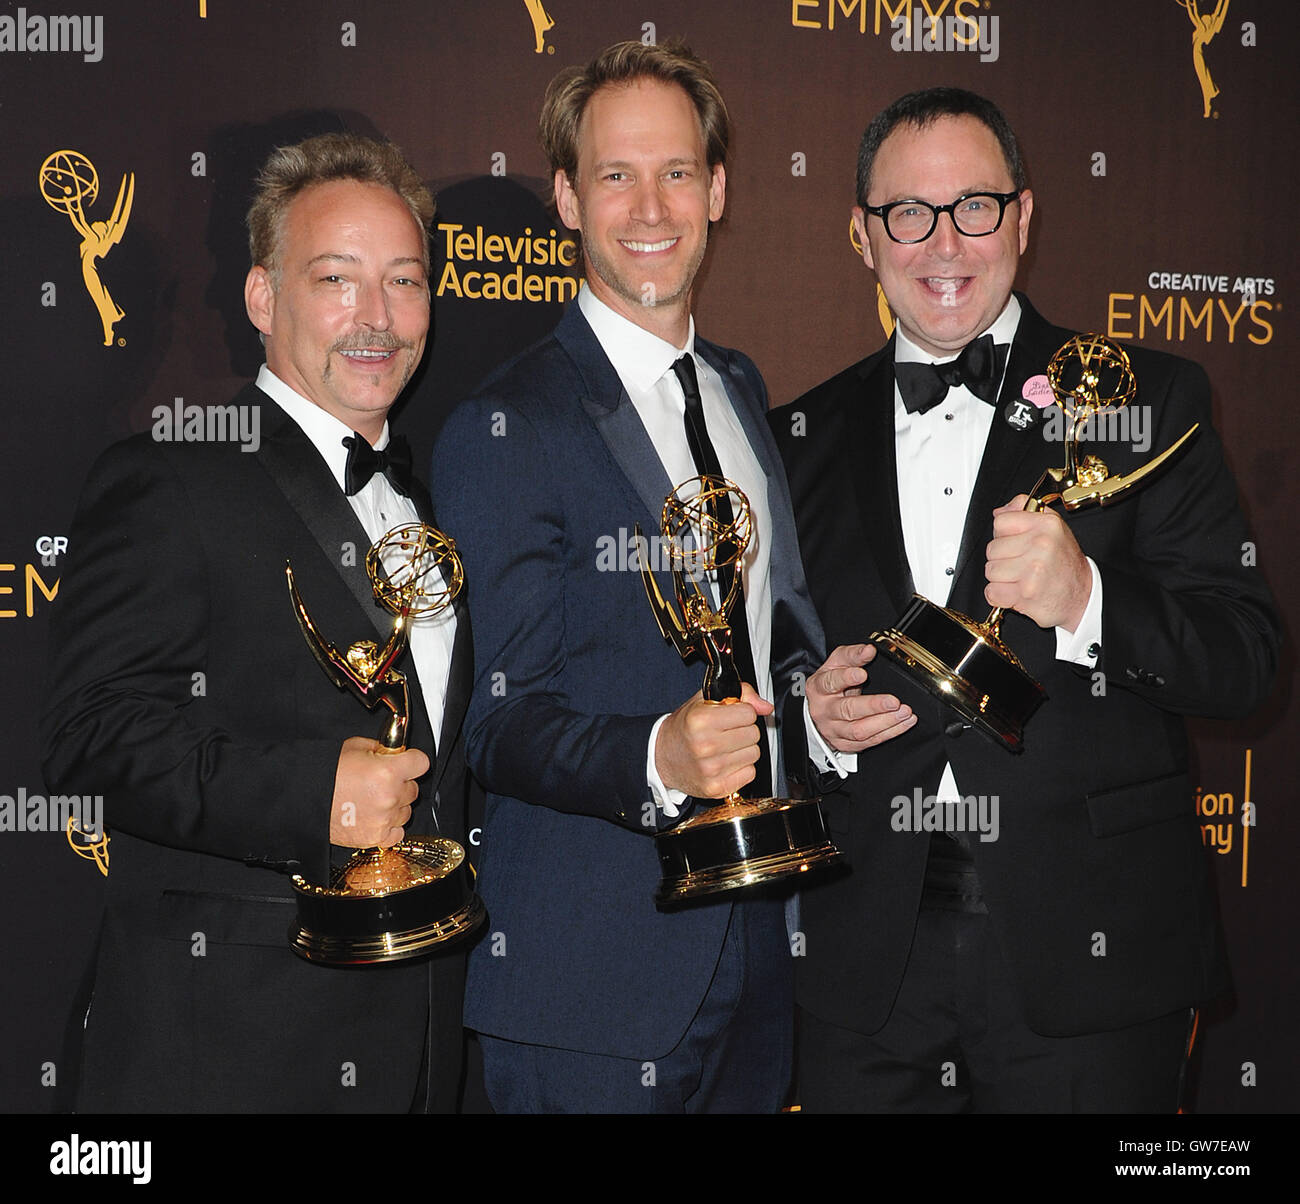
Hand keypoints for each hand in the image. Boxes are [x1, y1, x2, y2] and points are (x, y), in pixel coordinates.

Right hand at [329, 736, 429, 847]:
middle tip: (380, 781)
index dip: (412, 761)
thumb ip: (381, 749)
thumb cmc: (325, 773)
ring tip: (372, 799)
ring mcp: (384, 819)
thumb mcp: (355, 747)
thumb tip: (394, 752)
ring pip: (406, 811)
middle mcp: (389, 796)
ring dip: (395, 805)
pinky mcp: (375, 837)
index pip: (421, 763)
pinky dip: (389, 825)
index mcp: (388, 771)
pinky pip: (397, 832)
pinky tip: (375, 816)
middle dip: (400, 783)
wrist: (304, 798)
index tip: (407, 762)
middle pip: (413, 788)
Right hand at [655, 683, 773, 798]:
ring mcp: (711, 769)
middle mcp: (705, 745)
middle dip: (743, 730)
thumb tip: (766, 707)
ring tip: (724, 747)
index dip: (741, 712)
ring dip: (743, 749)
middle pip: (754, 734)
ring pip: (754, 753)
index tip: (729, 715)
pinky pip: (750, 773)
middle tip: (726, 732)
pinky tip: (725, 762)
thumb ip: (740, 694)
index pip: (748, 713)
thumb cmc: (685, 728)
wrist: (662, 756)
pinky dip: (741, 767)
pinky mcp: (716, 788)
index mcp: (700, 720)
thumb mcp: (705, 700)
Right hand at [808, 643, 914, 751]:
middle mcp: (824, 711)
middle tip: (893, 701)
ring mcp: (834, 730)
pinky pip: (869, 742)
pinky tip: (903, 723)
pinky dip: (890, 733)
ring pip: (859, 730)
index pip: (830, 682)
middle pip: (847, 710)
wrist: (818, 711)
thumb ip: (852, 655)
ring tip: (904, 712)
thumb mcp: (835, 665)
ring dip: (885, 722)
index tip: (863, 674)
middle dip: (873, 706)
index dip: (846, 678)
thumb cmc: (829, 686)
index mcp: (819, 688)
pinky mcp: (845, 744)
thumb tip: (869, 650)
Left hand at [984, 495, 1091, 630]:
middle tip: (1022, 565)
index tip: (1016, 543)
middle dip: (1002, 559)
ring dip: (1001, 579)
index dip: (1004, 535)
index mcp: (1047, 524)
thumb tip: (1000, 511)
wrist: (1083, 597)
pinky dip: (1000, 596)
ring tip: (1021, 579)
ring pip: (990, 571)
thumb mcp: (1052, 528)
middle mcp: (1042, 543)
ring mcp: (1034, 568)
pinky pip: (992, 591)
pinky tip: (1017, 592)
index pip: (1000, 522)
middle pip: (992, 549)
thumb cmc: (1064, 564)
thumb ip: (1024, 513)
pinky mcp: (1026, 592)